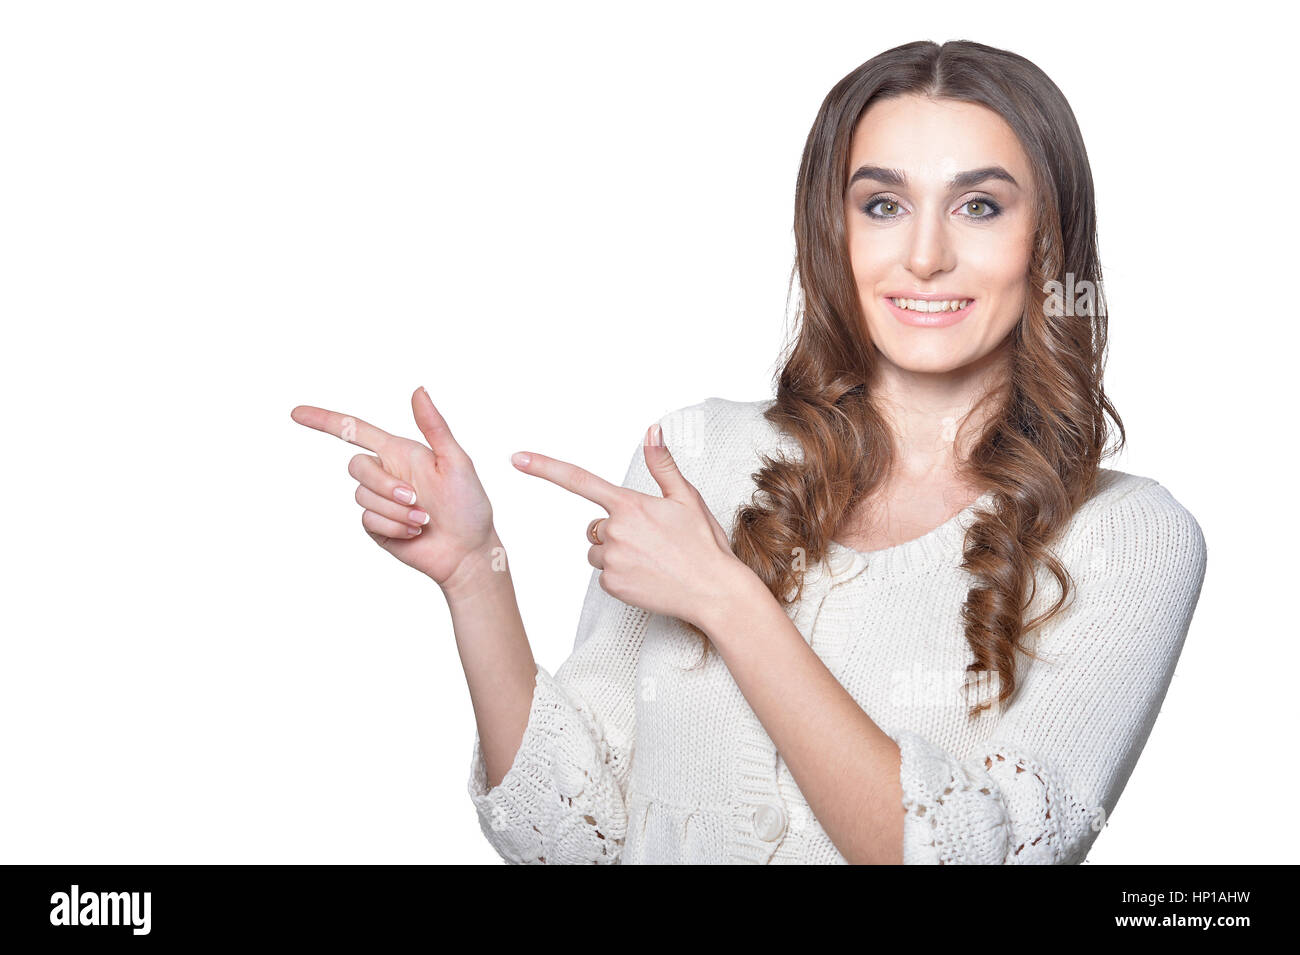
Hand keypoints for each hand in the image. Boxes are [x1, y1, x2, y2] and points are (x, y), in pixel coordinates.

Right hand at [290, 387, 495, 589]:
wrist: (468, 550)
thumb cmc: (469, 505)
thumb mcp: (457, 462)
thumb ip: (435, 427)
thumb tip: (419, 390)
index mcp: (401, 453)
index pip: (355, 431)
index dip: (324, 421)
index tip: (296, 413)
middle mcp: (387, 474)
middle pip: (357, 467)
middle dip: (385, 485)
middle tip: (418, 500)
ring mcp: (379, 501)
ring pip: (362, 496)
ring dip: (396, 511)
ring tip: (424, 519)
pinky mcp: (377, 526)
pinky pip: (368, 520)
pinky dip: (394, 526)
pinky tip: (415, 531)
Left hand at [512, 423, 740, 629]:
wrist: (714, 591)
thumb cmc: (703, 543)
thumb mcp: (686, 497)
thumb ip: (661, 464)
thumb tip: (652, 430)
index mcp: (629, 504)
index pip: (579, 480)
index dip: (544, 467)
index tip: (516, 458)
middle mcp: (615, 530)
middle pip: (595, 526)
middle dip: (615, 531)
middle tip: (652, 541)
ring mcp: (611, 559)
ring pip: (598, 551)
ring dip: (617, 553)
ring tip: (652, 560)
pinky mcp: (612, 585)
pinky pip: (605, 575)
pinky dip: (622, 575)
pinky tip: (648, 577)